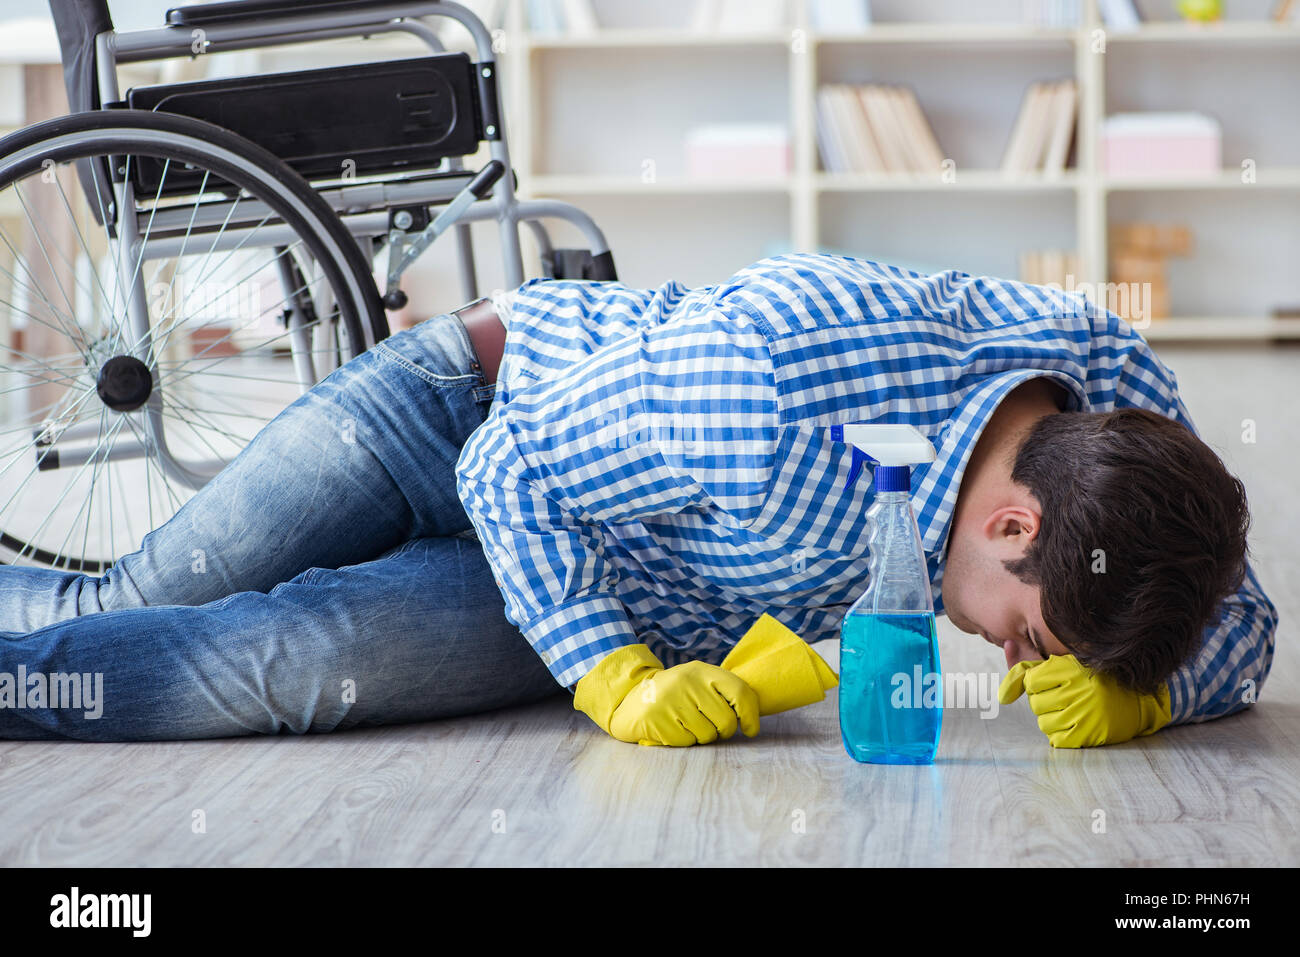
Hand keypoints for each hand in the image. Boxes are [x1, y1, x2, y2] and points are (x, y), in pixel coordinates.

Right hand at [574, 645, 759, 746]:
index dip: (750, 714)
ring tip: (685, 724)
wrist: (629, 699)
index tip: (750, 730)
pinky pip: (687, 742)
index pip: (739, 692)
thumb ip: (722, 693)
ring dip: (701, 737)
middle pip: (726, 721)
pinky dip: (683, 741)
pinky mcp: (657, 719)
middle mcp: (688, 682)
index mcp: (702, 671)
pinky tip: (672, 728)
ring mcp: (671, 700)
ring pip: (707, 735)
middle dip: (722, 732)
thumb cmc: (674, 696)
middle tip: (710, 727)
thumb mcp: (697, 683)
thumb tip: (751, 720)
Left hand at [998, 654, 1171, 747]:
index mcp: (1071, 669)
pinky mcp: (1089, 736)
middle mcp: (1078, 691)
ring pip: (1043, 722)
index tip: (1051, 683)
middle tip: (1067, 697)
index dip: (1037, 683)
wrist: (1137, 701)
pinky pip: (1055, 740)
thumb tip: (1001, 685)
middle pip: (1035, 703)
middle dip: (1045, 700)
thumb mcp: (1063, 665)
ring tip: (1072, 709)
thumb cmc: (1093, 680)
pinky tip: (1076, 723)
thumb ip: (1026, 669)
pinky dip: (1061, 734)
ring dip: (1052, 717)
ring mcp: (1084, 715)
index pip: (1030, 680)